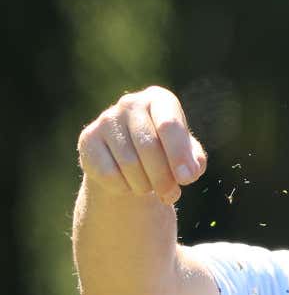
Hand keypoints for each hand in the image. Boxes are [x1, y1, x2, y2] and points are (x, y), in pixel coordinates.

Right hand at [78, 86, 207, 203]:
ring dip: (145, 185)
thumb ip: (194, 162)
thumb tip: (188, 172)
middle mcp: (131, 103)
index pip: (169, 125)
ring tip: (150, 186)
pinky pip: (109, 173)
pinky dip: (124, 187)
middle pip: (149, 146)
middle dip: (163, 178)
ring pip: (129, 163)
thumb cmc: (167, 154)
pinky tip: (128, 183)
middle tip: (170, 194)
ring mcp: (106, 119)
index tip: (186, 179)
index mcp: (160, 100)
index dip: (179, 155)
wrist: (130, 160)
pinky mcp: (88, 139)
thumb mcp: (187, 156)